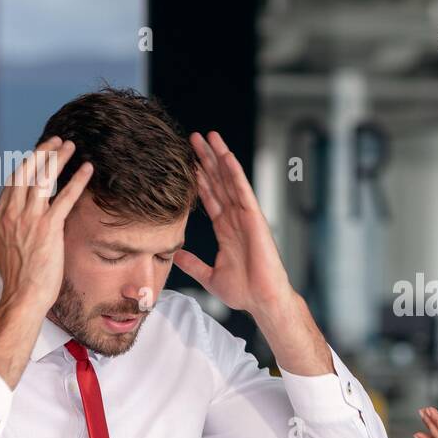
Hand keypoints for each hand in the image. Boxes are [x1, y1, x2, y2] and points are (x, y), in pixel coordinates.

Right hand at [0, 136, 91, 314]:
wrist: (22, 296)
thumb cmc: (20, 278)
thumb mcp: (9, 248)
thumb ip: (14, 230)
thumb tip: (22, 222)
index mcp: (1, 218)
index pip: (12, 182)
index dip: (26, 165)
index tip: (38, 154)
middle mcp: (12, 214)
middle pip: (25, 172)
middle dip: (40, 153)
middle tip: (55, 140)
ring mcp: (29, 219)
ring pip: (43, 179)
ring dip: (57, 158)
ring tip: (70, 146)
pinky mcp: (48, 228)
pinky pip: (64, 197)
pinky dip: (76, 180)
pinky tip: (87, 169)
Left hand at [174, 131, 293, 316]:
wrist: (261, 301)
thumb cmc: (243, 291)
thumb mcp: (209, 276)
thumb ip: (193, 263)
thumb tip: (175, 254)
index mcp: (226, 230)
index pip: (209, 197)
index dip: (199, 178)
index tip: (188, 161)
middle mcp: (235, 219)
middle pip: (218, 182)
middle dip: (207, 160)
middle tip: (194, 137)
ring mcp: (245, 217)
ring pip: (230, 180)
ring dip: (220, 157)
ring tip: (209, 137)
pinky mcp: (255, 219)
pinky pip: (243, 191)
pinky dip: (235, 173)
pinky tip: (227, 157)